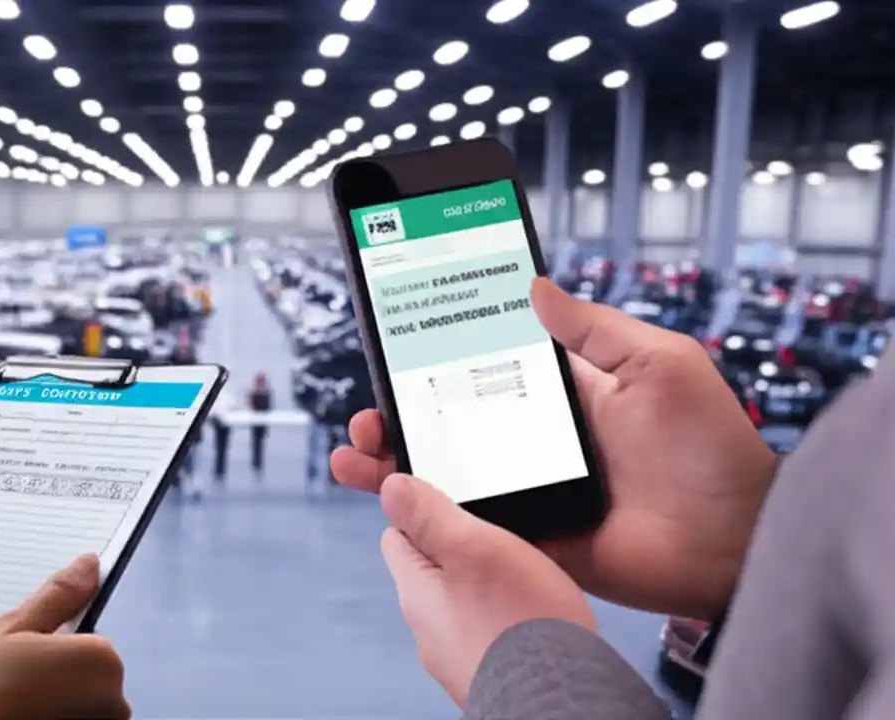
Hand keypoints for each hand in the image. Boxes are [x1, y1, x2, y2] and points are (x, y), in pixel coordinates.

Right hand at [0, 554, 130, 719]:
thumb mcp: (10, 631)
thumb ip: (57, 598)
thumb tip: (88, 564)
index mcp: (103, 660)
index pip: (93, 645)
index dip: (58, 651)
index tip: (29, 663)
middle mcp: (117, 699)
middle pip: (93, 676)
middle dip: (62, 677)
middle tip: (17, 685)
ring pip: (86, 702)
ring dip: (61, 700)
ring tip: (17, 706)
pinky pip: (78, 718)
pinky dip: (60, 716)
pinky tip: (25, 717)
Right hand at [332, 278, 777, 619]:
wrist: (736, 541)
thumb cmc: (712, 448)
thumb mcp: (659, 364)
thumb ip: (594, 329)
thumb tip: (534, 286)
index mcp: (560, 393)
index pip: (482, 366)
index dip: (435, 356)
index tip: (394, 339)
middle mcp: (534, 439)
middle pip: (447, 420)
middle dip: (397, 411)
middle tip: (367, 408)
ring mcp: (527, 489)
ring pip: (444, 472)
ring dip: (393, 460)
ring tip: (354, 450)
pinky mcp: (528, 536)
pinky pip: (467, 523)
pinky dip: (423, 513)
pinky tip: (388, 496)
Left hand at [379, 473, 593, 706]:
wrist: (563, 704)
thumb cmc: (522, 624)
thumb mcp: (473, 548)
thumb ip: (429, 516)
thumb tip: (390, 487)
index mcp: (416, 594)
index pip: (397, 536)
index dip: (424, 511)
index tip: (458, 501)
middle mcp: (431, 630)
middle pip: (434, 569)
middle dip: (461, 548)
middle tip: (501, 535)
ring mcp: (461, 655)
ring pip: (466, 600)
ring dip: (489, 582)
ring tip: (526, 573)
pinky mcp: (494, 671)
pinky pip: (493, 628)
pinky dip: (509, 614)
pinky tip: (537, 611)